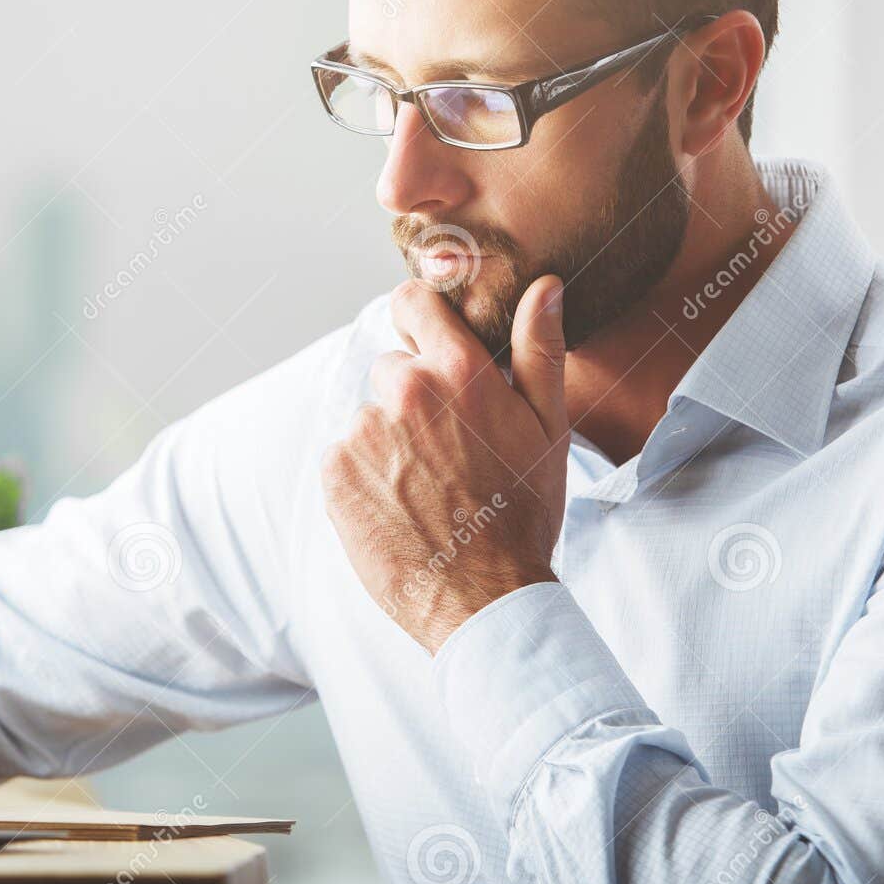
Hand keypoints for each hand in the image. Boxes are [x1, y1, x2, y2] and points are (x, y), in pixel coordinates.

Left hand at [321, 276, 569, 652]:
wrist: (484, 597)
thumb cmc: (523, 512)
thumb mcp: (548, 427)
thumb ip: (539, 350)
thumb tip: (543, 286)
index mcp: (458, 372)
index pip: (413, 302)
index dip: (420, 319)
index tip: (430, 344)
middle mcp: (404, 392)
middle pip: (393, 368)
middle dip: (415, 397)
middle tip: (449, 450)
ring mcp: (363, 433)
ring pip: (371, 418)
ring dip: (391, 442)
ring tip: (428, 488)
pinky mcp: (335, 473)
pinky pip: (345, 457)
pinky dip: (365, 476)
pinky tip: (401, 507)